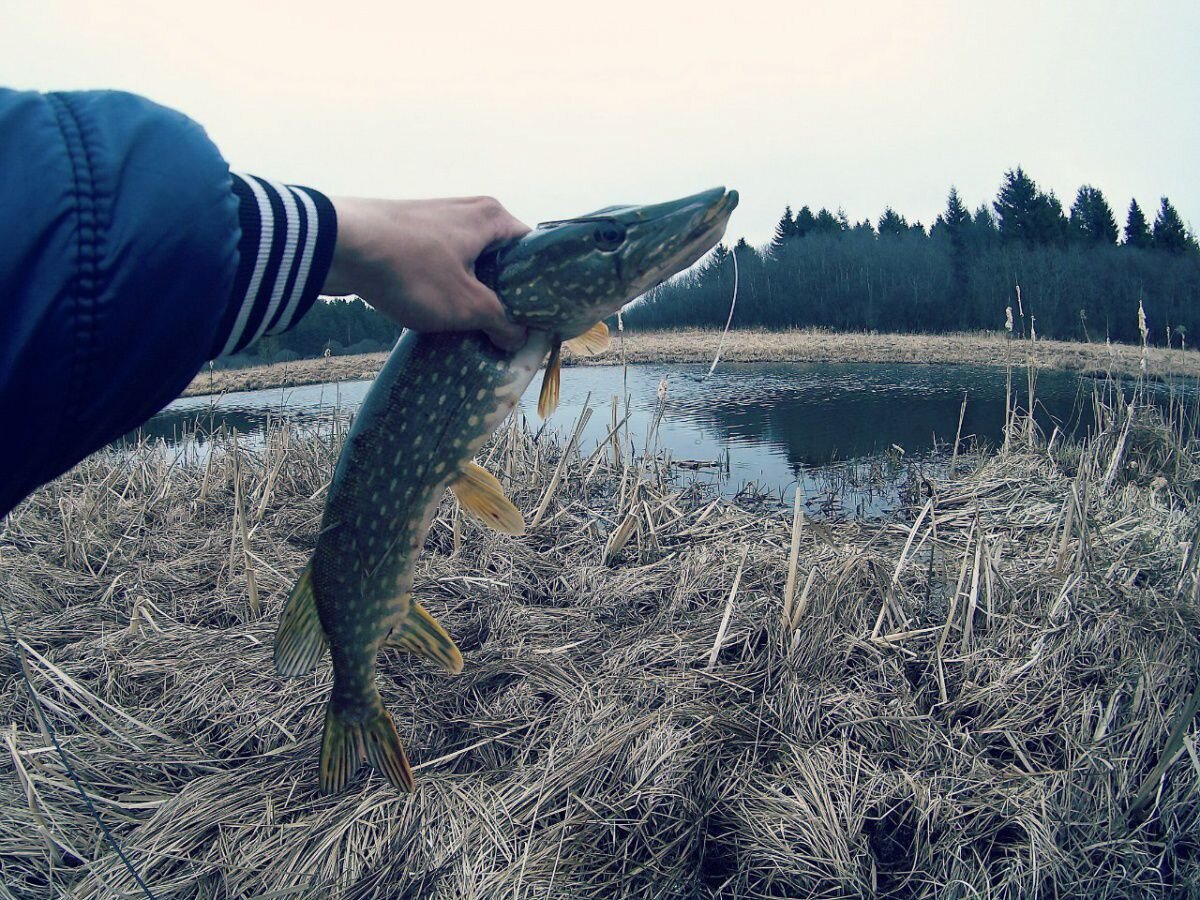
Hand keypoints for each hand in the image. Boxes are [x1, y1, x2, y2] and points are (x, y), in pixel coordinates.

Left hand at [322, 196, 529, 350]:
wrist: (337, 246)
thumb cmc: (412, 270)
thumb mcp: (466, 305)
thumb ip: (501, 322)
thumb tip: (519, 338)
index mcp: (493, 217)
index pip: (533, 251)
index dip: (539, 286)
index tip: (538, 317)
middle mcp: (468, 210)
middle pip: (501, 258)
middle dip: (503, 295)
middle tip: (507, 329)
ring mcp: (436, 218)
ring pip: (469, 262)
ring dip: (471, 293)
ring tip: (473, 327)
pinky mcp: (408, 231)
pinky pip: (441, 261)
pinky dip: (444, 285)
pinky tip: (438, 313)